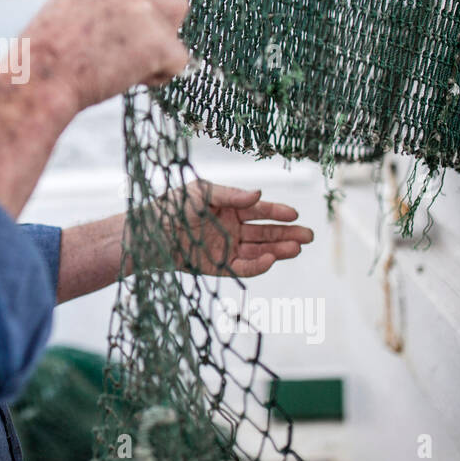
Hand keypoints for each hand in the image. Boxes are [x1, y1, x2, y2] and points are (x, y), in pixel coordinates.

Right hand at [20, 0, 189, 113]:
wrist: (37, 83)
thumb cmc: (45, 59)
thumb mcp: (69, 12)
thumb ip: (104, 2)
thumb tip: (145, 11)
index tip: (146, 16)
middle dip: (164, 18)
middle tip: (144, 46)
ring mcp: (139, 6)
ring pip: (177, 15)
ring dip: (163, 42)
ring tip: (130, 65)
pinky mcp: (155, 39)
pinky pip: (179, 58)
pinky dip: (160, 75)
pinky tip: (129, 81)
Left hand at [144, 181, 312, 277]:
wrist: (150, 232)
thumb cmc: (173, 206)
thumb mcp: (202, 193)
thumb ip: (231, 195)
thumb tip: (259, 194)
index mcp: (229, 208)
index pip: (260, 211)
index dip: (278, 213)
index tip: (294, 214)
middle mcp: (231, 229)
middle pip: (265, 233)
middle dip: (287, 234)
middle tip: (309, 236)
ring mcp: (226, 248)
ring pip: (259, 250)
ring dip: (278, 250)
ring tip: (297, 248)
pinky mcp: (218, 266)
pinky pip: (243, 267)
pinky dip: (258, 265)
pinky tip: (272, 259)